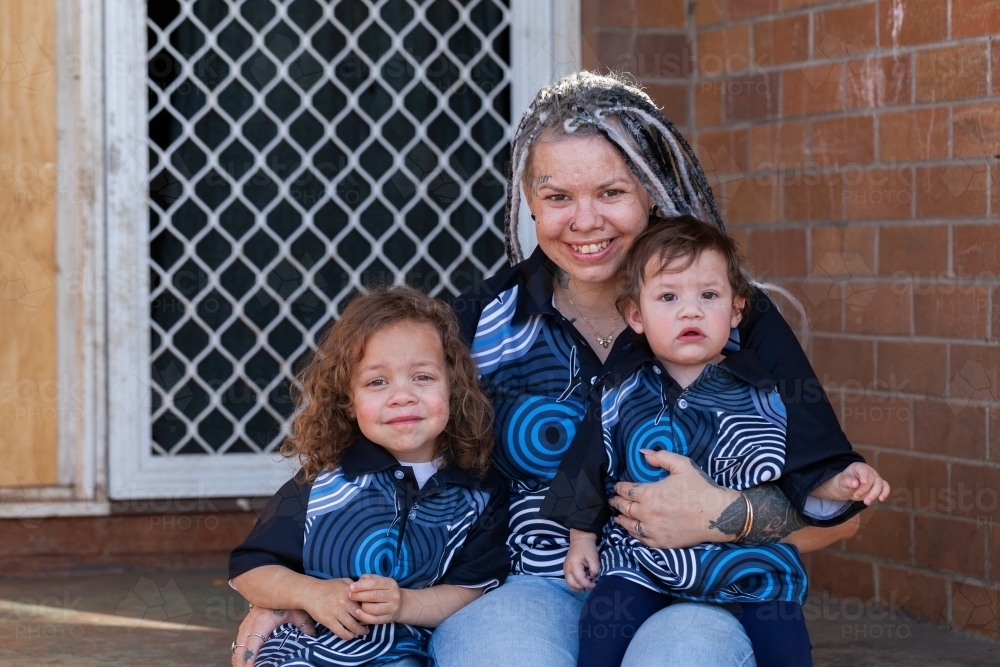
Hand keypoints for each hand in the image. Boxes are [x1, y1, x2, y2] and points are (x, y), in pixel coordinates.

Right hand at [230, 607, 315, 666]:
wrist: (278, 588)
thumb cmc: (289, 602)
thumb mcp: (298, 613)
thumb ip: (304, 626)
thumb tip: (312, 637)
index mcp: (262, 620)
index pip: (253, 642)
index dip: (250, 657)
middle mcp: (251, 622)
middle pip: (241, 646)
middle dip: (241, 661)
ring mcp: (247, 623)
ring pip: (238, 644)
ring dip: (240, 657)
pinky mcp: (246, 624)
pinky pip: (240, 640)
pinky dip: (240, 651)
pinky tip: (244, 660)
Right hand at [305, 578, 368, 639]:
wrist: (310, 592)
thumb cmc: (328, 587)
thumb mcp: (344, 581)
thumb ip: (356, 586)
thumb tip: (367, 590)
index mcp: (350, 592)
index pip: (366, 603)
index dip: (371, 609)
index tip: (373, 613)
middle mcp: (345, 602)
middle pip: (362, 616)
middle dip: (368, 622)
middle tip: (370, 625)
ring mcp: (337, 613)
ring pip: (353, 626)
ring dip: (360, 631)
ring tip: (363, 631)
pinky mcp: (329, 621)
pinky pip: (341, 632)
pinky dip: (348, 636)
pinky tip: (351, 635)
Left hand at [348, 574, 401, 624]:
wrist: (400, 604)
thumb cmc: (384, 590)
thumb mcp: (379, 581)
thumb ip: (368, 579)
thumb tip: (357, 583)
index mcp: (390, 584)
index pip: (374, 583)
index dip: (361, 585)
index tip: (351, 587)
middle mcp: (393, 595)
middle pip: (374, 596)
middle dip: (359, 596)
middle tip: (349, 596)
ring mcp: (392, 608)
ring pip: (374, 609)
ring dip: (362, 607)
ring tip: (355, 604)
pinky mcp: (389, 618)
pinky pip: (374, 619)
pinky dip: (364, 617)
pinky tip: (358, 613)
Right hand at [564, 530, 599, 591]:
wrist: (580, 540)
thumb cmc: (587, 548)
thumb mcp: (594, 557)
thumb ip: (594, 569)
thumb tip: (593, 578)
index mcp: (573, 565)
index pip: (579, 580)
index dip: (588, 585)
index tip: (596, 584)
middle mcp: (567, 569)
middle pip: (572, 585)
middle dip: (582, 587)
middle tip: (591, 584)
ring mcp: (565, 570)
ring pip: (570, 584)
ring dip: (578, 586)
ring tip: (587, 582)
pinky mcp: (567, 570)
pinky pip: (570, 581)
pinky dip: (576, 583)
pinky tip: (583, 580)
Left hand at [609, 450, 739, 548]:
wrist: (719, 515)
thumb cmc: (701, 488)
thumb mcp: (682, 465)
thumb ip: (660, 457)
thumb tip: (642, 452)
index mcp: (649, 494)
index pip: (627, 490)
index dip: (620, 487)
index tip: (617, 486)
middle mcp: (647, 514)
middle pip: (625, 508)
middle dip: (618, 502)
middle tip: (613, 500)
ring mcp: (653, 530)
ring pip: (630, 525)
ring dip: (621, 519)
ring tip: (617, 516)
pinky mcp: (662, 542)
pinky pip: (642, 539)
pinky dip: (634, 534)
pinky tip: (632, 530)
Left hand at [815, 463, 890, 504]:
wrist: (848, 487)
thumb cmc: (845, 482)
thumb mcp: (842, 481)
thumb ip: (848, 481)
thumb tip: (855, 483)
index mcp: (859, 467)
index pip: (863, 469)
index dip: (864, 475)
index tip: (863, 482)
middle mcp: (869, 471)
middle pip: (872, 479)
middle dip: (865, 489)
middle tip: (856, 496)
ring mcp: (876, 477)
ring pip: (879, 484)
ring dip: (874, 494)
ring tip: (866, 502)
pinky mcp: (880, 485)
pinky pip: (885, 487)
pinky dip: (885, 493)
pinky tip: (881, 499)